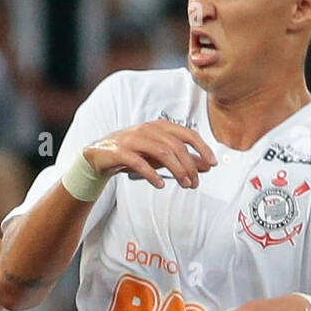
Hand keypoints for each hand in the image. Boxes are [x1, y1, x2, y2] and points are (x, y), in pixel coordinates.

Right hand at [82, 120, 217, 188]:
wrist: (98, 155)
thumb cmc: (132, 153)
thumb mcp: (159, 156)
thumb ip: (181, 159)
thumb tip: (206, 166)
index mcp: (159, 126)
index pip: (187, 134)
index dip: (202, 148)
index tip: (213, 164)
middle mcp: (147, 129)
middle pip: (176, 146)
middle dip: (189, 166)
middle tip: (195, 183)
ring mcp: (133, 139)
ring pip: (162, 152)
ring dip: (177, 170)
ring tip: (184, 185)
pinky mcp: (120, 151)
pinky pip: (140, 163)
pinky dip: (153, 174)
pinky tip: (161, 184)